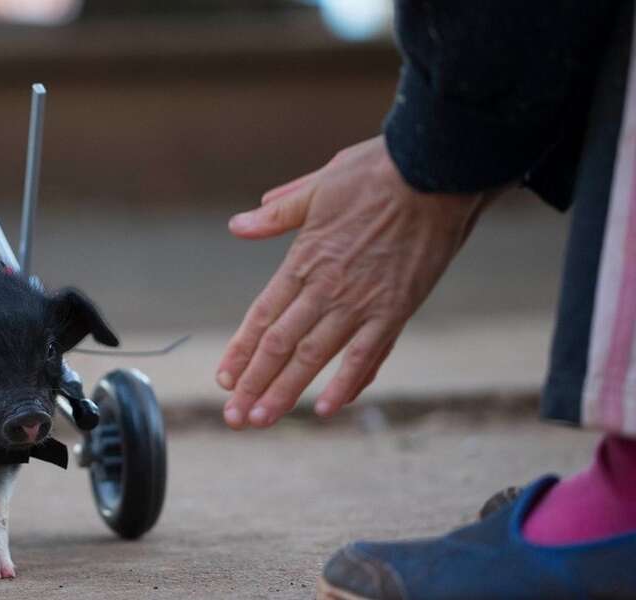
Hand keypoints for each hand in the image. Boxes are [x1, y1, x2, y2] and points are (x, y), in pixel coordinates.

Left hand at [215, 136, 492, 428]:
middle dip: (254, 383)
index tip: (224, 378)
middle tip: (233, 416)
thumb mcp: (318, 185)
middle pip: (280, 344)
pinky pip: (368, 354)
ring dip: (286, 391)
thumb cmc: (377, 172)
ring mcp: (362, 302)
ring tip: (262, 420)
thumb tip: (238, 225)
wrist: (436, 169)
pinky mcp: (397, 309)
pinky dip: (347, 383)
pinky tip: (327, 408)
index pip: (262, 315)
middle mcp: (326, 287)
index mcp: (304, 259)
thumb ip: (277, 214)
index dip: (241, 350)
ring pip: (314, 356)